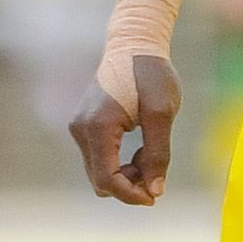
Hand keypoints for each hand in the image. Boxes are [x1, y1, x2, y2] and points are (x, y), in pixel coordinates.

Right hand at [69, 54, 181, 205]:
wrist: (134, 44)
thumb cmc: (152, 75)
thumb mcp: (162, 113)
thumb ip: (158, 154)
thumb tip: (155, 191)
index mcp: (97, 127)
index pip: (106, 179)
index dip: (130, 195)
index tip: (155, 197)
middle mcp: (81, 129)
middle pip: (100, 179)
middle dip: (129, 185)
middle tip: (158, 173)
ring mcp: (79, 127)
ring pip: (99, 170)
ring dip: (126, 173)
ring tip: (151, 155)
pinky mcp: (84, 125)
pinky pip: (100, 157)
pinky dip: (120, 162)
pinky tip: (141, 149)